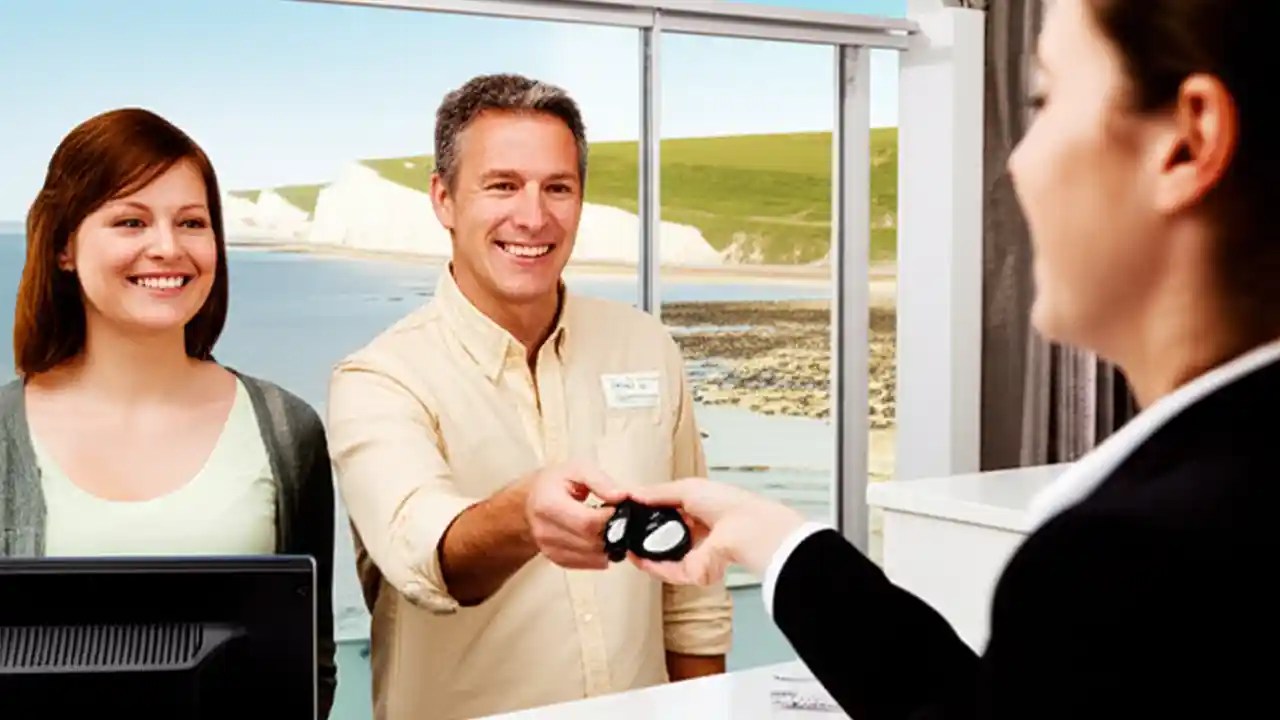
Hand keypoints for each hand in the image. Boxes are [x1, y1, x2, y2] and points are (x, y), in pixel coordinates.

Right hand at [523, 461, 627, 569]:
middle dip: (612, 531)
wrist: (530, 500)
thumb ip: (601, 482)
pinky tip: (599, 538)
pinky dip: (601, 553)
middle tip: (615, 517)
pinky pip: (588, 564)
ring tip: (606, 525)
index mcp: (549, 505)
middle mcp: (546, 531)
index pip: (588, 523)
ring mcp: (550, 548)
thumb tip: (622, 496)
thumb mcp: (577, 469)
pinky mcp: (557, 559)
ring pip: (594, 557)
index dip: (610, 518)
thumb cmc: (552, 483)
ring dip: (609, 544)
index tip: (616, 508)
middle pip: (592, 542)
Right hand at [625, 478, 804, 584]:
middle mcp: (697, 536)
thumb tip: (633, 494)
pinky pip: (666, 572)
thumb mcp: (686, 489)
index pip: (668, 515)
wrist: (744, 528)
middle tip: (621, 530)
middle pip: (663, 539)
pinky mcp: (693, 573)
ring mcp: (695, 556)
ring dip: (642, 553)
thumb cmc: (727, 504)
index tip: (628, 511)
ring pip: (662, 558)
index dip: (648, 514)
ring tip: (623, 543)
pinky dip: (649, 566)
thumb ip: (657, 493)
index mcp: (699, 513)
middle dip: (642, 535)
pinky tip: (634, 556)